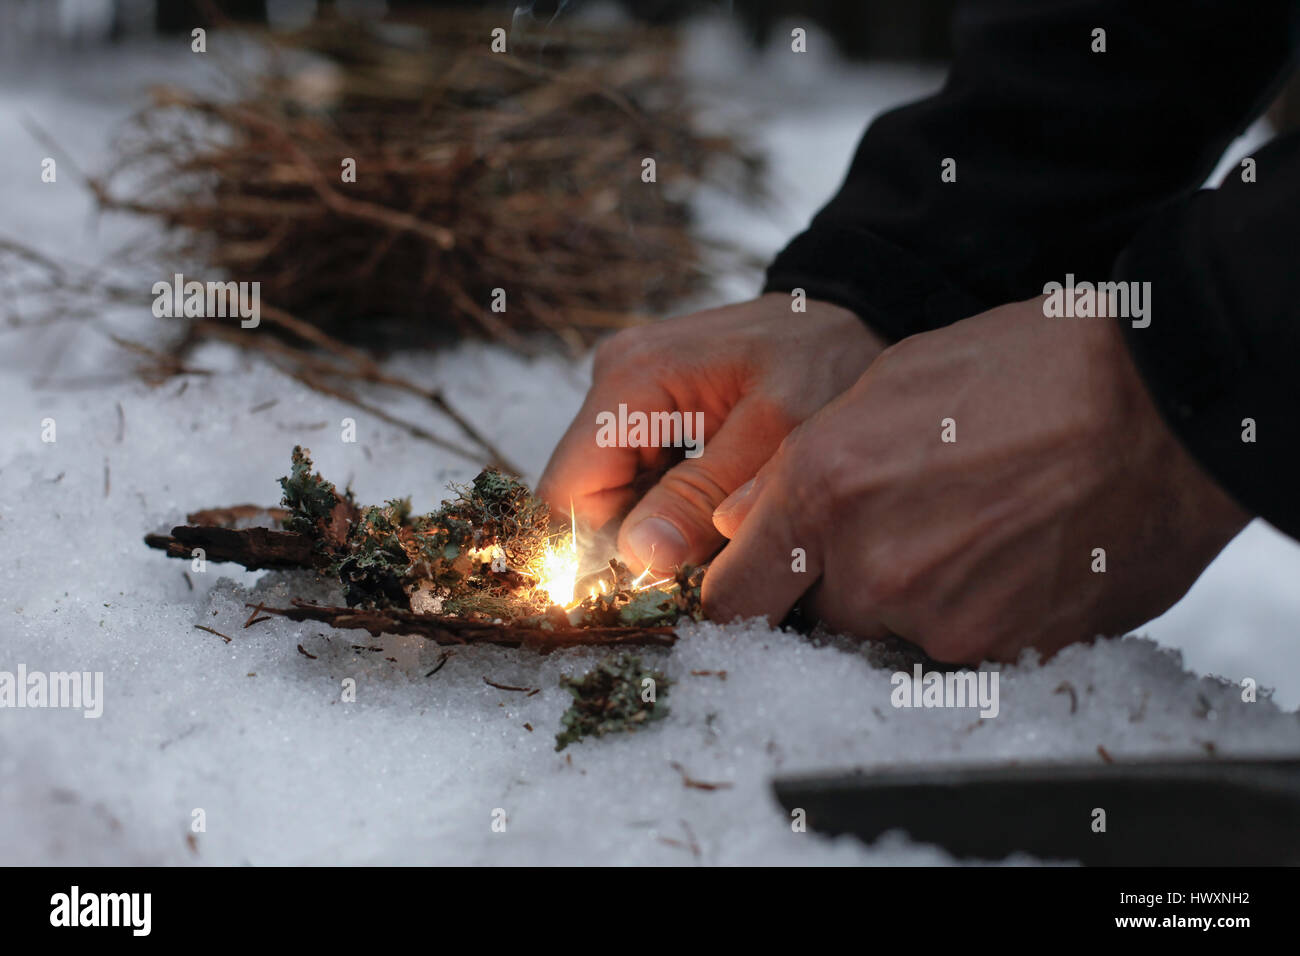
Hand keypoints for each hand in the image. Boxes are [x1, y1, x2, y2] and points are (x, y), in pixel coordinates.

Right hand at [537, 293, 885, 571]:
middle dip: (639, 545)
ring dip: (660, 530)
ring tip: (725, 534)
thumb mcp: (776, 434)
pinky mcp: (650, 410)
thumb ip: (704, 495)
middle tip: (710, 565)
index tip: (660, 587)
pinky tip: (721, 511)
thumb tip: (639, 556)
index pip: (567, 493)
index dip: (599, 553)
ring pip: (613, 496)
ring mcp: (628, 396)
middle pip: (587, 499)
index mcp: (632, 379)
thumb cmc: (825, 363)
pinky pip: (640, 480)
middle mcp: (613, 382)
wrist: (851, 318)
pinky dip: (675, 509)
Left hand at [704, 296, 1249, 661]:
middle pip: (816, 617)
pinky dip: (974, 611)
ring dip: (912, 596)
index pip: (733, 600)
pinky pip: (960, 645)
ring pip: (890, 632)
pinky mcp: (1008, 650)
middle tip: (902, 522)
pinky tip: (1011, 552)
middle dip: (840, 580)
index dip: (745, 591)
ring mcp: (943, 619)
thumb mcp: (888, 382)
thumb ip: (795, 467)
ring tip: (972, 525)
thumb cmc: (1029, 370)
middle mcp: (872, 568)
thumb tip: (738, 524)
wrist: (1168, 405)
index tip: (761, 582)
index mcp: (824, 490)